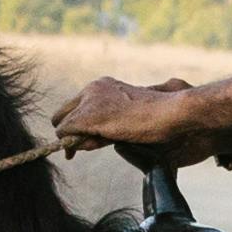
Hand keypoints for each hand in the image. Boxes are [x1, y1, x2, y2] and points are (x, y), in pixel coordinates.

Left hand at [51, 75, 194, 153]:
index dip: (79, 125)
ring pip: (62, 124)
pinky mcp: (87, 116)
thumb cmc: (156, 118)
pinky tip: (98, 144)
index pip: (77, 106)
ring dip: (76, 140)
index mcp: (103, 86)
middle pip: (63, 113)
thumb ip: (107, 124)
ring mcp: (88, 101)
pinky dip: (74, 144)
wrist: (169, 112)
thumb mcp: (126, 117)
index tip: (88, 138)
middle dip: (70, 132)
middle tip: (85, 146)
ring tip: (103, 142)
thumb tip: (85, 140)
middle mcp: (92, 88)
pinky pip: (65, 132)